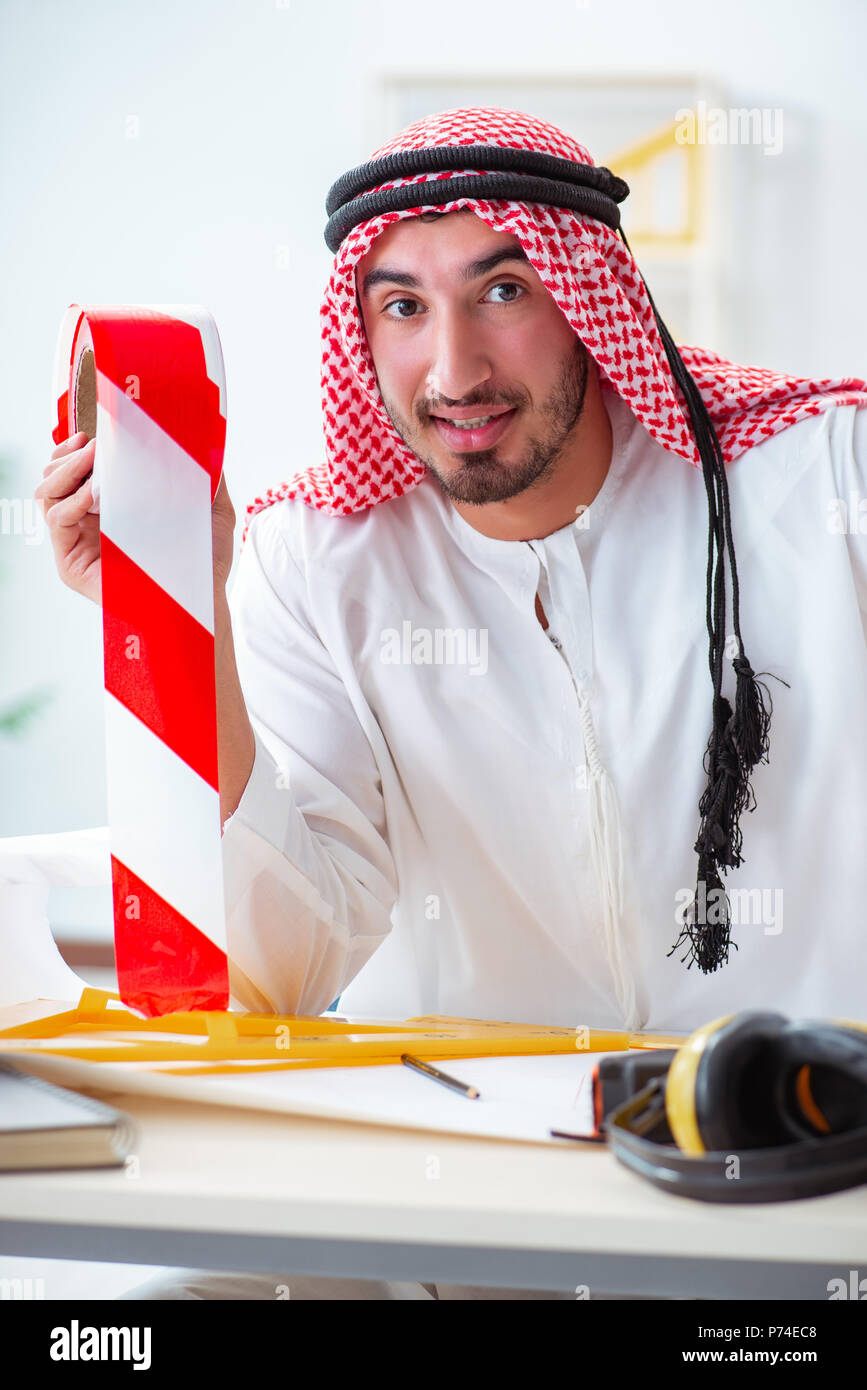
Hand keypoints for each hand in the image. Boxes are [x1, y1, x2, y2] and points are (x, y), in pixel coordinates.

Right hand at [35, 431, 236, 606]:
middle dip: (66, 456)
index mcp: (109, 508)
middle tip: (93, 446)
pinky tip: (92, 494)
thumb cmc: (205, 558)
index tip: (91, 435)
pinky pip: (58, 521)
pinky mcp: (71, 565)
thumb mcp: (208, 505)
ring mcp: (77, 544)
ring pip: (46, 494)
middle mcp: (87, 524)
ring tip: (92, 460)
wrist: (204, 596)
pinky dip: (70, 501)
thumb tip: (202, 439)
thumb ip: (203, 473)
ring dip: (65, 471)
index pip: (73, 470)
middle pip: (52, 477)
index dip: (72, 450)